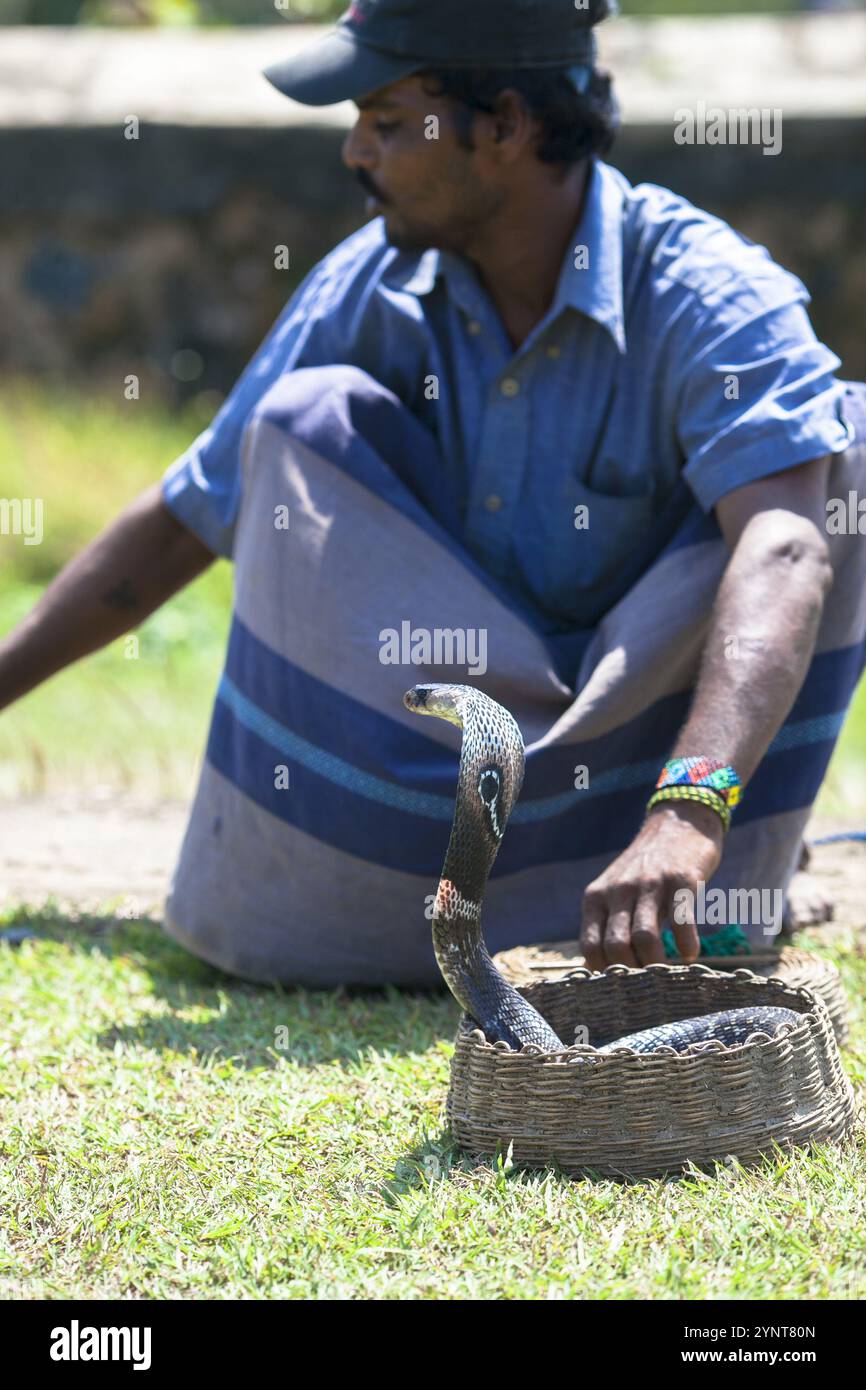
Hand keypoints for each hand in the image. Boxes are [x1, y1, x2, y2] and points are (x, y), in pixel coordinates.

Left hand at [579, 800, 724, 968]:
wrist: (678, 823)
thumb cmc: (646, 869)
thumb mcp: (615, 890)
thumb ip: (607, 922)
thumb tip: (599, 969)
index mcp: (597, 896)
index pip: (589, 945)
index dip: (604, 972)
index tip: (621, 985)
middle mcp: (619, 890)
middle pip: (615, 946)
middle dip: (631, 973)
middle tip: (647, 984)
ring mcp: (649, 884)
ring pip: (644, 938)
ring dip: (657, 964)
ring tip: (667, 973)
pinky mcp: (680, 879)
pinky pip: (681, 922)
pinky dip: (687, 945)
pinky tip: (690, 953)